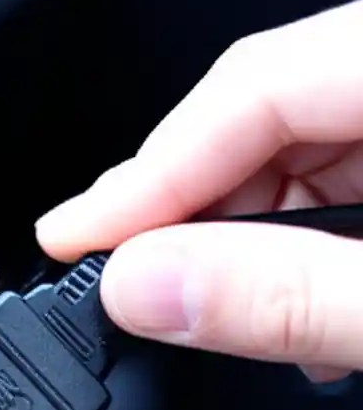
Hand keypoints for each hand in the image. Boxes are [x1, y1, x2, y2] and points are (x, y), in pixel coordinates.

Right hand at [36, 0, 362, 380]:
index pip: (253, 85)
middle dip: (192, 217)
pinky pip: (347, 177)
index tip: (73, 238)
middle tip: (125, 286)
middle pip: (264, 116)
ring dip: (248, 246)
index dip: (149, 171)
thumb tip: (144, 286)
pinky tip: (297, 310)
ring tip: (227, 324)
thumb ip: (292, 297)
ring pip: (299, 150)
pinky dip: (303, 248)